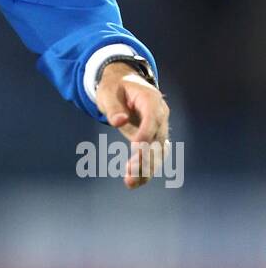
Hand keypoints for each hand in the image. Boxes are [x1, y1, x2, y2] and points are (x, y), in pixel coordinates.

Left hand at [95, 62, 170, 189]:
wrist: (123, 84)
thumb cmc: (114, 88)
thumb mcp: (108, 93)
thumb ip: (113, 107)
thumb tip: (118, 121)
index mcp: (151, 99)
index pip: (153, 118)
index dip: (146, 133)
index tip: (136, 148)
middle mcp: (161, 114)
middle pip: (158, 138)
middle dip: (145, 157)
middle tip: (129, 172)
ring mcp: (160, 127)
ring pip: (159, 152)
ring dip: (146, 168)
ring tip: (130, 183)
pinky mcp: (155, 139)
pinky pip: (154, 156)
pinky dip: (146, 170)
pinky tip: (134, 182)